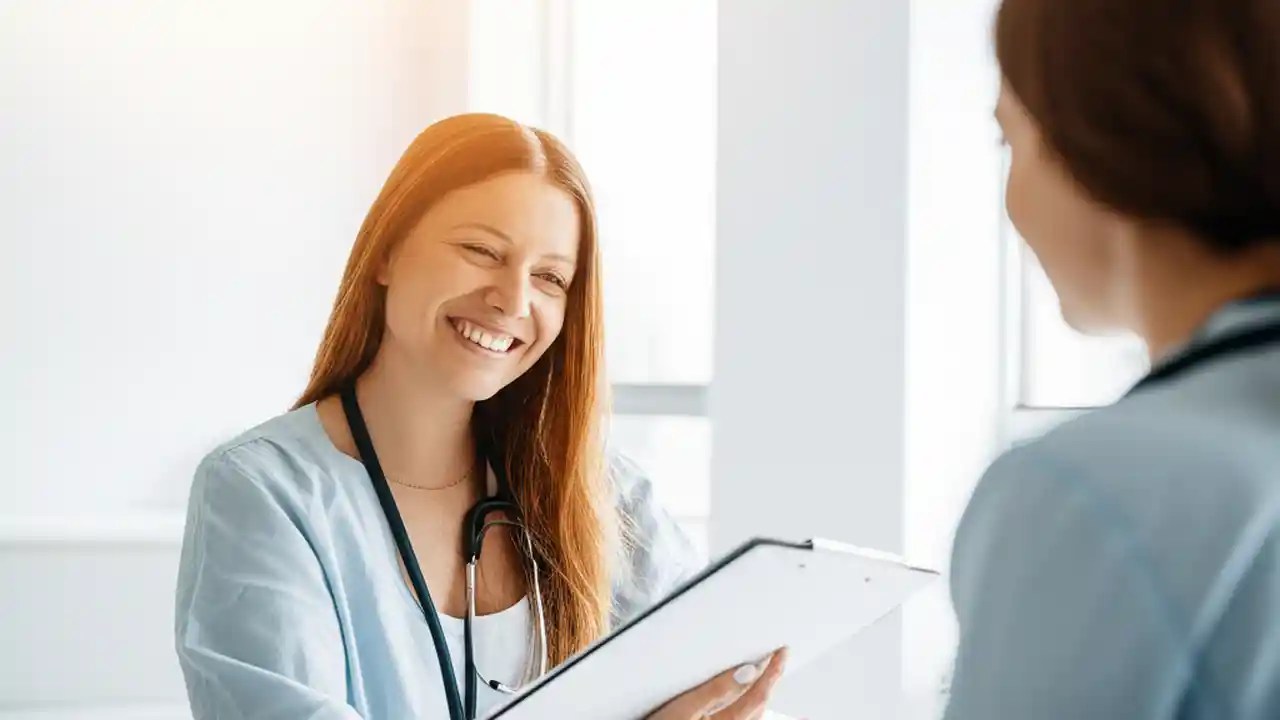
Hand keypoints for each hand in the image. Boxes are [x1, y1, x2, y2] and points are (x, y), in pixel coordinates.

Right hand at [647, 647, 787, 719]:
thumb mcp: (682, 708)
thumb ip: (715, 690)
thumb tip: (748, 671)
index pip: (758, 694)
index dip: (773, 671)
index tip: (782, 652)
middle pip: (758, 707)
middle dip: (769, 683)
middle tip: (777, 660)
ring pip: (750, 717)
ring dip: (758, 696)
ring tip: (762, 676)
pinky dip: (744, 707)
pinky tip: (738, 699)